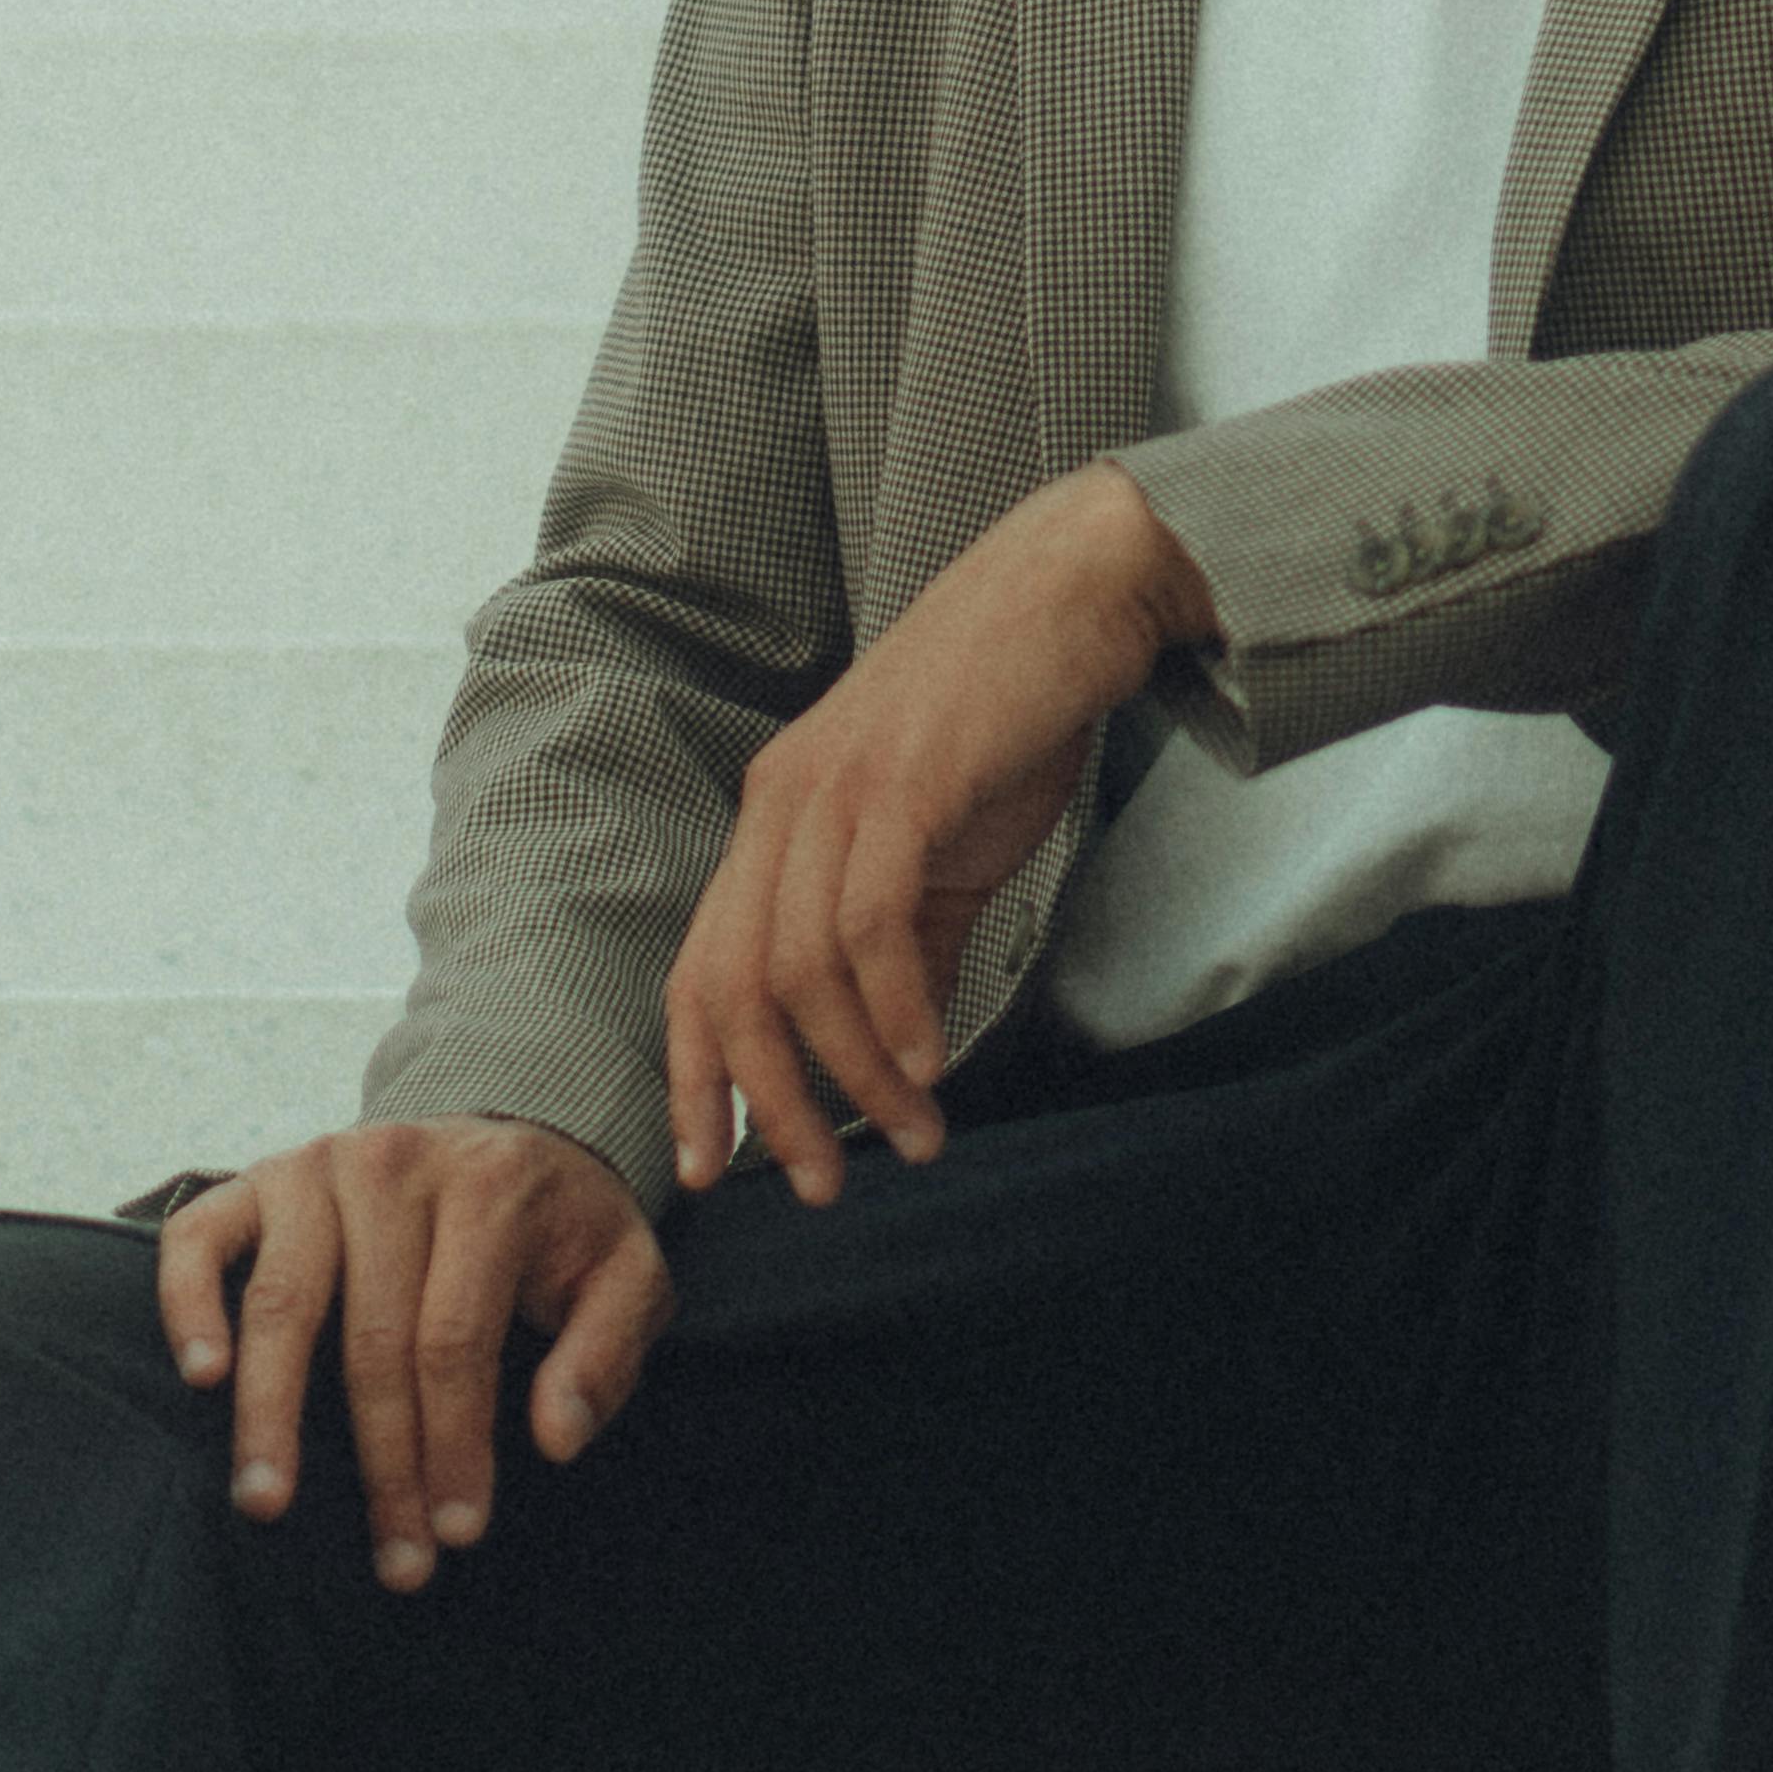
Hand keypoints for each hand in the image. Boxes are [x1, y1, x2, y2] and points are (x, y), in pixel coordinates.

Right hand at [159, 1119, 669, 1591]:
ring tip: (267, 1499)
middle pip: (372, 1338)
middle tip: (391, 1556)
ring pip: (281, 1301)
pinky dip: (188, 1304)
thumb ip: (605, 1353)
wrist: (504, 1140)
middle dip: (383, 1462)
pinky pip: (199, 1237)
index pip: (457, 1339)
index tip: (457, 1531)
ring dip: (271, 1411)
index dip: (454, 1443)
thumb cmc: (561, 1229)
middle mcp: (393, 1163)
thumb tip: (555, 1438)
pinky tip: (202, 1377)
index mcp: (489, 1187)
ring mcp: (315, 1165)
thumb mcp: (626, 1277)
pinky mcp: (258, 1177)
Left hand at [666, 459, 1214, 1204]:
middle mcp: (781, 800)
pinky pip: (872, 923)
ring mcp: (835, 786)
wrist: (1080, 585)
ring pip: (800, 970)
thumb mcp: (944, 840)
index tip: (707, 1168)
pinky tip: (931, 1065)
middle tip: (819, 1186)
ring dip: (855, 1076)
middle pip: (731, 986)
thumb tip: (899, 1046)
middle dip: (767, 1106)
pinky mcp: (903, 780)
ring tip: (911, 1137)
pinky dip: (897, 1011)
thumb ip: (913, 939)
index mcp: (775, 815)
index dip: (693, 1075)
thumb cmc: (1012, 708)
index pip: (698, 966)